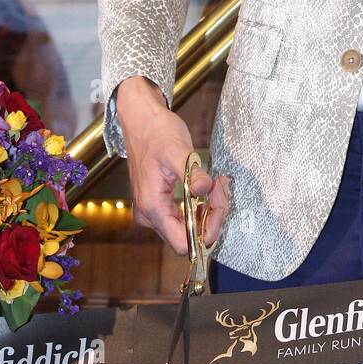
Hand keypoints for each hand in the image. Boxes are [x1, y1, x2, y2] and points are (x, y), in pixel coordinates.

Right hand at [116, 76, 229, 256]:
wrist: (142, 121)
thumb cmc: (157, 133)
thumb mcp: (178, 150)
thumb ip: (192, 172)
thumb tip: (203, 189)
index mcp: (152, 207)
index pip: (184, 243)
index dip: (206, 231)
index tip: (218, 204)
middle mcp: (150, 215)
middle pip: (188, 236)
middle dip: (211, 216)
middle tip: (220, 187)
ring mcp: (153, 211)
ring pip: (188, 227)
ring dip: (207, 210)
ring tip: (216, 184)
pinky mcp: (159, 204)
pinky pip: (183, 217)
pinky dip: (199, 206)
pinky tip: (207, 187)